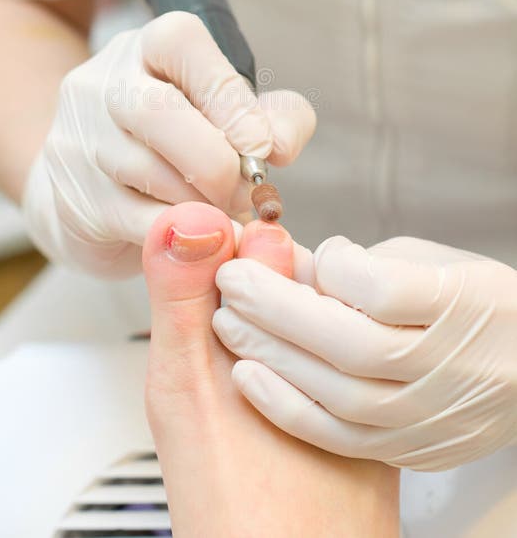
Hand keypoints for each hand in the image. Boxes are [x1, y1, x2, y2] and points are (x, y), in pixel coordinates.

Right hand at [22, 12, 314, 276]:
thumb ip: (276, 119)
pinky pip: (136, 220)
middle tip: (247, 195)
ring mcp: (80, 140)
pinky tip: (205, 238)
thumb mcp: (232, 115)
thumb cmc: (180, 143)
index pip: (181, 43)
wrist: (92, 189)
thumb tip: (280, 147)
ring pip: (146, 170)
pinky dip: (184, 235)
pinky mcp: (75, 198)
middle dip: (216, 162)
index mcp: (149, 46)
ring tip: (226, 215)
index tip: (261, 146)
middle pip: (157, 109)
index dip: (228, 97)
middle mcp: (103, 82)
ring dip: (203, 203)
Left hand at [213, 234, 516, 470]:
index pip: (382, 289)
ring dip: (271, 356)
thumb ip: (362, 265)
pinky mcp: (414, 448)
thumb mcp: (429, 262)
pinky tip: (248, 377)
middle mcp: (451, 364)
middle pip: (351, 343)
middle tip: (230, 280)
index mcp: (462, 303)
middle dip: (275, 309)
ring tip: (228, 324)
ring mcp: (432, 414)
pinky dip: (288, 408)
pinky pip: (342, 438)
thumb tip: (285, 260)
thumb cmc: (472, 301)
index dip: (332, 268)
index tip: (305, 251)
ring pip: (340, 394)